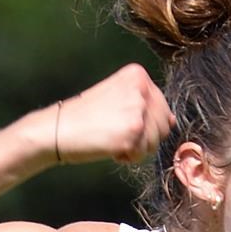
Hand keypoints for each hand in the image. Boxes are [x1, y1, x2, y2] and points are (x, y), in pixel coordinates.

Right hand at [55, 63, 175, 165]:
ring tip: (112, 138)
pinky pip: (143, 154)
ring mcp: (138, 111)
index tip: (119, 120)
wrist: (58, 129)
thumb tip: (172, 120)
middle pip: (164, 124)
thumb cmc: (85, 116)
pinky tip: (109, 147)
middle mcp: (141, 89)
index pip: (162, 106)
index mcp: (138, 74)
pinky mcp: (132, 133)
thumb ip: (146, 104)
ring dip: (136, 147)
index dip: (144, 122)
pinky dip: (128, 156)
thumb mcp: (118, 98)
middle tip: (115, 132)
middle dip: (144, 136)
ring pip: (156, 141)